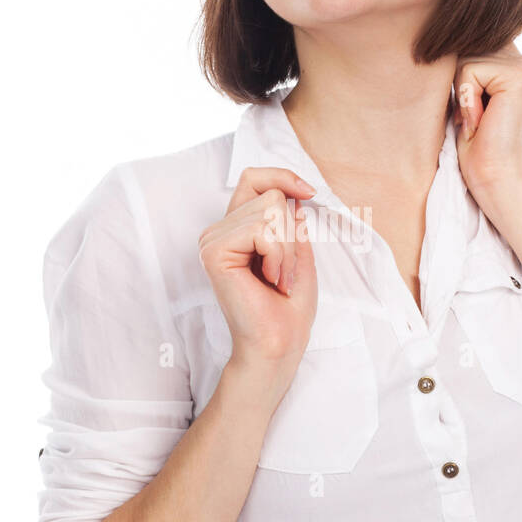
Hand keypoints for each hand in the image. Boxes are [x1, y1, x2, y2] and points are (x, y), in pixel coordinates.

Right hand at [198, 167, 317, 376]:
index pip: (253, 178)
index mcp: (235, 229)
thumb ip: (290, 220)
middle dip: (292, 233)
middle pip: (270, 194)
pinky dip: (278, 255)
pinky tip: (270, 280)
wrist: (278, 344)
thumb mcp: (298, 252)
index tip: (309, 192)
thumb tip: (289, 191)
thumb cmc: (288, 307)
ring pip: (269, 210)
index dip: (282, 177)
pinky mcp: (214, 252)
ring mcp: (212, 241)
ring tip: (278, 278)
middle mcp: (218, 231)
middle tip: (285, 272)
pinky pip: (262, 230)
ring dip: (287, 248)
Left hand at [453, 41, 521, 223]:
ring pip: (465, 60)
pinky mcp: (520, 76)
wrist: (496, 180)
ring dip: (463, 96)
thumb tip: (446, 36)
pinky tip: (481, 122)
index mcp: (517, 65)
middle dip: (460, 87)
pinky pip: (468, 71)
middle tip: (475, 120)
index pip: (470, 47)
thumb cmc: (478, 148)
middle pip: (466, 49)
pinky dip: (466, 100)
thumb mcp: (469, 98)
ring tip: (479, 122)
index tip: (474, 114)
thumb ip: (468, 66)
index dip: (460, 80)